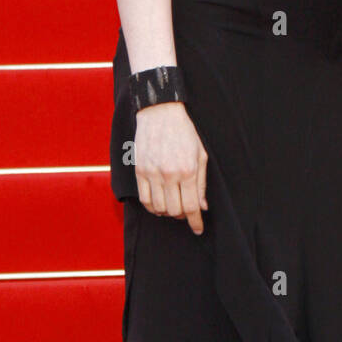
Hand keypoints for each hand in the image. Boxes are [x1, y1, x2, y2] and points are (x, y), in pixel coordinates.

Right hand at [134, 102, 207, 233]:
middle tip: (186, 211)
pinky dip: (152, 207)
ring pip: (159, 208)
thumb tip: (202, 206)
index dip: (196, 222)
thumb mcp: (201, 154)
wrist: (160, 113)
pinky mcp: (140, 171)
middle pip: (174, 211)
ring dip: (167, 211)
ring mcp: (152, 173)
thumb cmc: (185, 132)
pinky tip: (159, 203)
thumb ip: (201, 182)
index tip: (198, 229)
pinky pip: (144, 200)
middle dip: (182, 216)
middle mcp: (169, 175)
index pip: (191, 207)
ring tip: (173, 204)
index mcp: (188, 170)